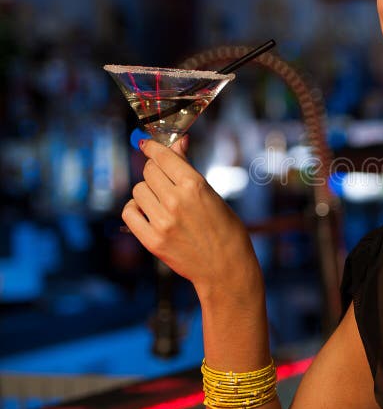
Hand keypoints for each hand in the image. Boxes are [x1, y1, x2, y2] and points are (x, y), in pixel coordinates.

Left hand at [122, 137, 261, 301]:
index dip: (153, 147)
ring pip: (138, 190)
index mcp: (195, 185)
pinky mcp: (152, 240)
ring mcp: (162, 222)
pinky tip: (148, 211)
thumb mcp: (212, 193)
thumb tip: (178, 141)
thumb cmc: (225, 228)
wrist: (226, 267)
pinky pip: (130, 212)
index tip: (147, 144)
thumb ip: (189, 168)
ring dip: (147, 191)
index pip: (163, 156)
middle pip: (149, 171)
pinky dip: (136, 208)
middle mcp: (176, 201)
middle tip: (164, 179)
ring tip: (161, 201)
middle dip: (155, 171)